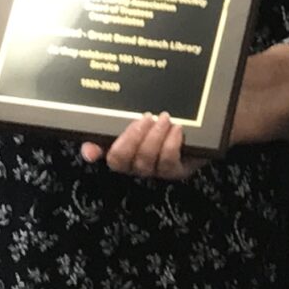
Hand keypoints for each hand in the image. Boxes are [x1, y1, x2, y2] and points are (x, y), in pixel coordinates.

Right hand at [82, 111, 206, 179]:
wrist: (199, 125)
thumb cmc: (163, 121)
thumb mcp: (139, 118)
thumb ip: (113, 126)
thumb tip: (89, 150)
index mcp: (122, 151)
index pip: (100, 153)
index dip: (94, 152)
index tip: (92, 149)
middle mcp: (135, 165)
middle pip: (121, 159)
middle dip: (132, 136)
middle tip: (147, 117)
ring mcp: (155, 170)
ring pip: (145, 160)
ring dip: (154, 137)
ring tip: (164, 118)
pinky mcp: (175, 172)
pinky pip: (167, 163)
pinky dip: (171, 143)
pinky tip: (177, 129)